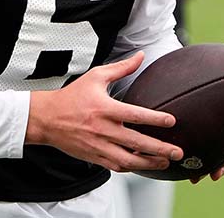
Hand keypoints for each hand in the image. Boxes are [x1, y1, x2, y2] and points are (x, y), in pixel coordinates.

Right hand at [25, 52, 183, 172]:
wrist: (46, 119)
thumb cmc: (72, 96)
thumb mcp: (96, 77)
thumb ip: (121, 68)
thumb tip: (141, 56)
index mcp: (105, 109)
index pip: (135, 115)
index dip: (155, 119)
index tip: (172, 121)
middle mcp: (103, 130)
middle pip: (136, 143)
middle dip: (159, 149)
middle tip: (177, 152)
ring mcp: (98, 146)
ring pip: (128, 160)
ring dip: (149, 163)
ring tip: (166, 162)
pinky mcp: (94, 156)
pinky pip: (116, 166)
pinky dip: (132, 168)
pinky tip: (145, 166)